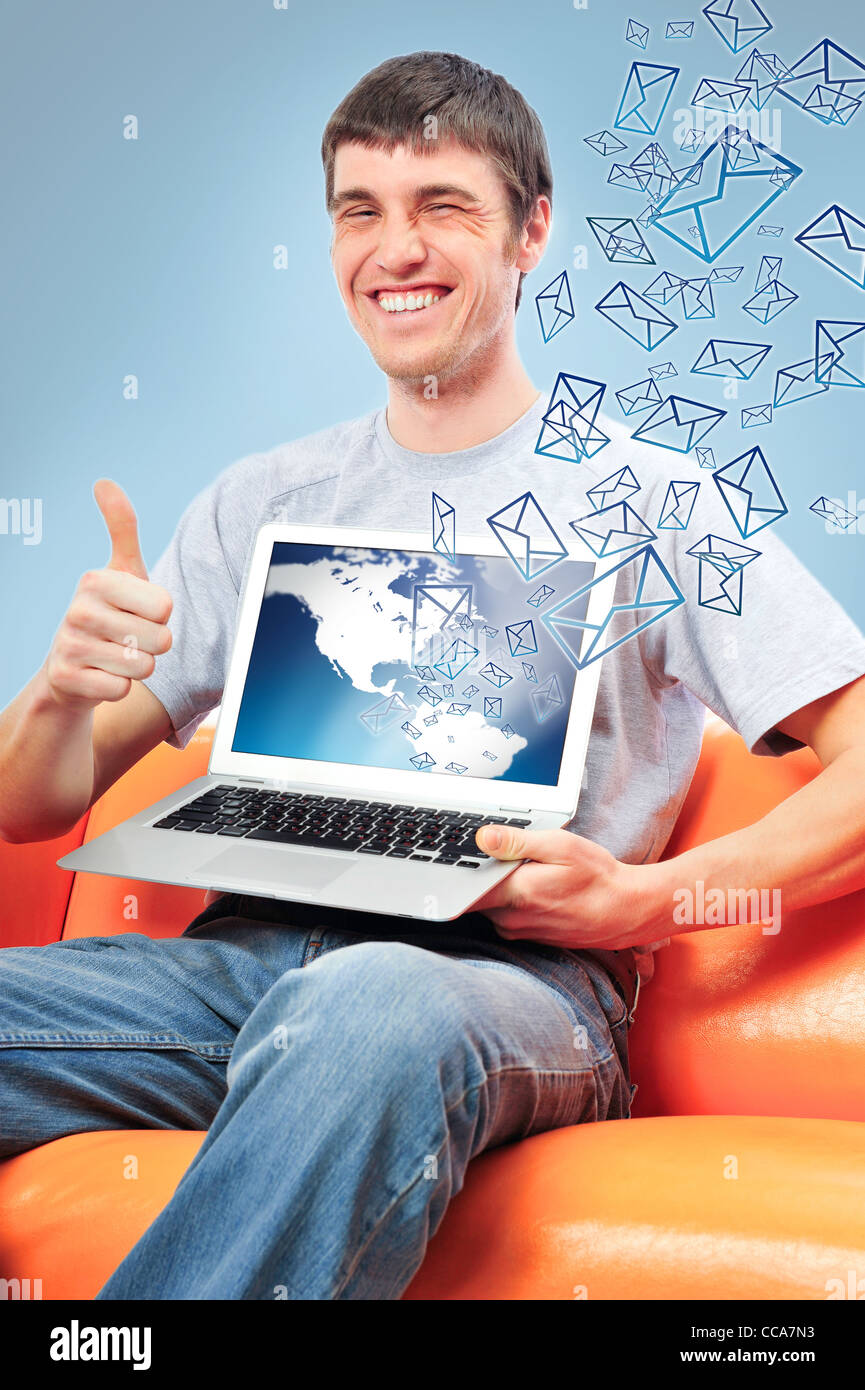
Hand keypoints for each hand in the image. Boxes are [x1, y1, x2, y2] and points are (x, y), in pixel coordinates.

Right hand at [42, 480, 172, 709]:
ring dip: (138, 667)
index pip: (165, 606)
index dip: (160, 616)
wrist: (71, 668)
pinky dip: (118, 687)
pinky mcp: (66, 679)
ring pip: (143, 667)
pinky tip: (101, 676)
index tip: (138, 612)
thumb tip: (103, 481)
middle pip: (159, 640)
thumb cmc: (110, 614)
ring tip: (115, 656)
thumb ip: (121, 527)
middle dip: (153, 646)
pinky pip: (121, 689)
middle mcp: (78, 609)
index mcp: (96, 580)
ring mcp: (69, 645)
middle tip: (129, 639)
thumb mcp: (121, 570)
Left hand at [471, 823, 653, 950]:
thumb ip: (517, 842)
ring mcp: (519, 931)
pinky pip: (505, 916)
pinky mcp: (527, 936)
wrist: (625, 911)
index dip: (457, 870)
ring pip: (490, 906)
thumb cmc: (597, 877)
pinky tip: (534, 888)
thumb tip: (483, 837)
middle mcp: (512, 919)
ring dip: (499, 889)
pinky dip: (512, 901)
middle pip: (475, 895)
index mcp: (516, 893)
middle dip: (482, 875)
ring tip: (526, 872)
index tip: (460, 857)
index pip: (465, 888)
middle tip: (503, 856)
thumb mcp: (560, 846)